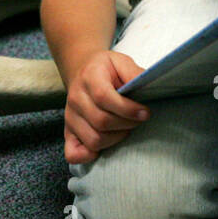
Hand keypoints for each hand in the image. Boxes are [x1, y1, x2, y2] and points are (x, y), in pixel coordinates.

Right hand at [63, 50, 149, 164]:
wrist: (82, 70)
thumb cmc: (105, 69)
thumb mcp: (121, 62)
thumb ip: (134, 73)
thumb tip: (149, 86)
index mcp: (89, 78)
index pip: (104, 98)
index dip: (128, 109)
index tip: (145, 113)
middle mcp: (75, 98)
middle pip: (101, 121)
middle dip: (126, 124)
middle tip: (138, 120)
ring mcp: (70, 117)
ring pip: (93, 140)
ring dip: (115, 139)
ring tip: (125, 129)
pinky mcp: (68, 132)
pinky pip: (74, 153)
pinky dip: (89, 156)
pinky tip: (104, 147)